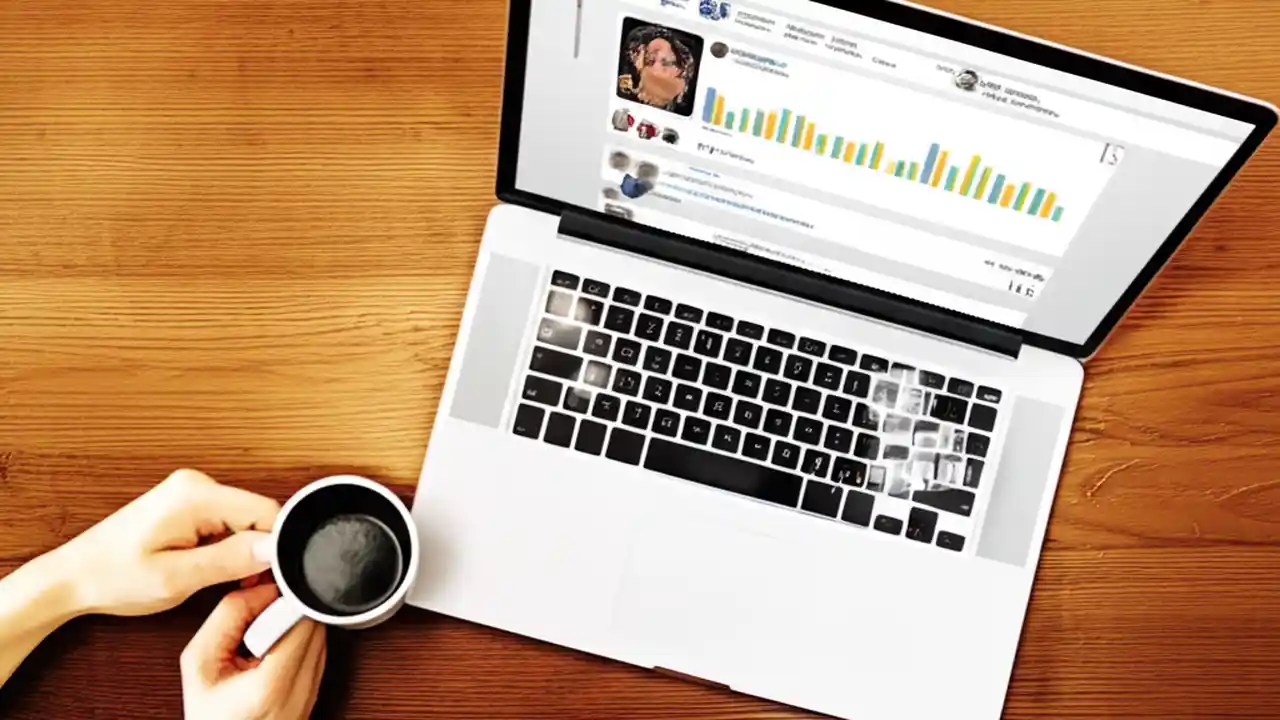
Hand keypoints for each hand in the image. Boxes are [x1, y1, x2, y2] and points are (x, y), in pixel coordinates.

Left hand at [56, 468, 279, 616]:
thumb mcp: (177, 578)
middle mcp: (197, 484)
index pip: (267, 511)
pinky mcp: (189, 503)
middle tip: (239, 584)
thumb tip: (275, 547)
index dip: (276, 546)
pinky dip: (227, 547)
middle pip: (258, 515)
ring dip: (241, 551)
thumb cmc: (112, 577)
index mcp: (195, 495)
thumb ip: (230, 559)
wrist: (73, 577)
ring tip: (215, 577)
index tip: (270, 576)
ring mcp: (192, 492)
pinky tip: (208, 566)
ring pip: (245, 521)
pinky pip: (228, 522)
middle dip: (258, 551)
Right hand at [182, 584, 326, 719]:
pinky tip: (271, 647)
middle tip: (258, 614)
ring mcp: (314, 690)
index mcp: (272, 685)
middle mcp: (302, 689)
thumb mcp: (199, 662)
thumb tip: (263, 588)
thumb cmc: (209, 714)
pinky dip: (297, 639)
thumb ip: (229, 616)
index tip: (263, 596)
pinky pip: (316, 648)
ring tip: (261, 635)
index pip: (301, 619)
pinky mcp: (317, 688)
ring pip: (318, 631)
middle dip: (287, 608)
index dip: (283, 599)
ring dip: (293, 622)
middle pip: (313, 621)